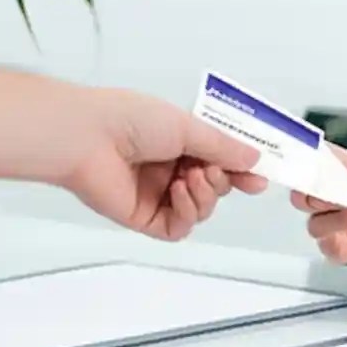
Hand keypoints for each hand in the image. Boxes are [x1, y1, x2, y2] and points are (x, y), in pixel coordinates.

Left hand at [62, 89, 267, 240]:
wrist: (86, 138)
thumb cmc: (127, 119)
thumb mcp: (187, 126)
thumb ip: (223, 146)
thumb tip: (253, 158)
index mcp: (176, 140)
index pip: (219, 159)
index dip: (240, 168)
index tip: (259, 176)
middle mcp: (167, 167)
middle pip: (214, 186)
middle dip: (222, 180)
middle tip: (215, 170)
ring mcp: (156, 193)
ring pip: (200, 209)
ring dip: (206, 196)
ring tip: (193, 177)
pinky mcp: (143, 216)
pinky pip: (179, 227)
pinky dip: (188, 212)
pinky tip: (179, 193)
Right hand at [290, 147, 346, 262]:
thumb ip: (331, 156)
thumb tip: (309, 147)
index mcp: (320, 179)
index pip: (295, 175)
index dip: (297, 174)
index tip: (307, 173)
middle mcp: (320, 203)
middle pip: (300, 201)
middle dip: (320, 196)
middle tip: (340, 191)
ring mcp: (326, 228)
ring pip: (314, 225)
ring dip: (338, 218)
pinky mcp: (336, 248)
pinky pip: (328, 248)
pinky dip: (343, 238)